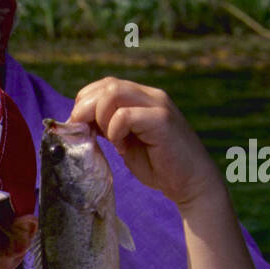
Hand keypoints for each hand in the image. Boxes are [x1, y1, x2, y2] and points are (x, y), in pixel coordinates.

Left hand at [70, 78, 220, 208]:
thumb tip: (79, 120)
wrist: (191, 183)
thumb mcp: (124, 141)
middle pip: (107, 85)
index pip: (105, 84)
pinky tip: (123, 148)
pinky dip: (115, 132)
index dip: (86, 102)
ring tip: (111, 140)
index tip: (82, 127)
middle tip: (88, 133)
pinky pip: (124, 116)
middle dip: (86, 109)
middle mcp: (150, 95)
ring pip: (113, 94)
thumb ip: (106, 126)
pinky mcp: (162, 120)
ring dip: (101, 118)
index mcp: (141, 98)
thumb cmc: (158, 164)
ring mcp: (158, 105)